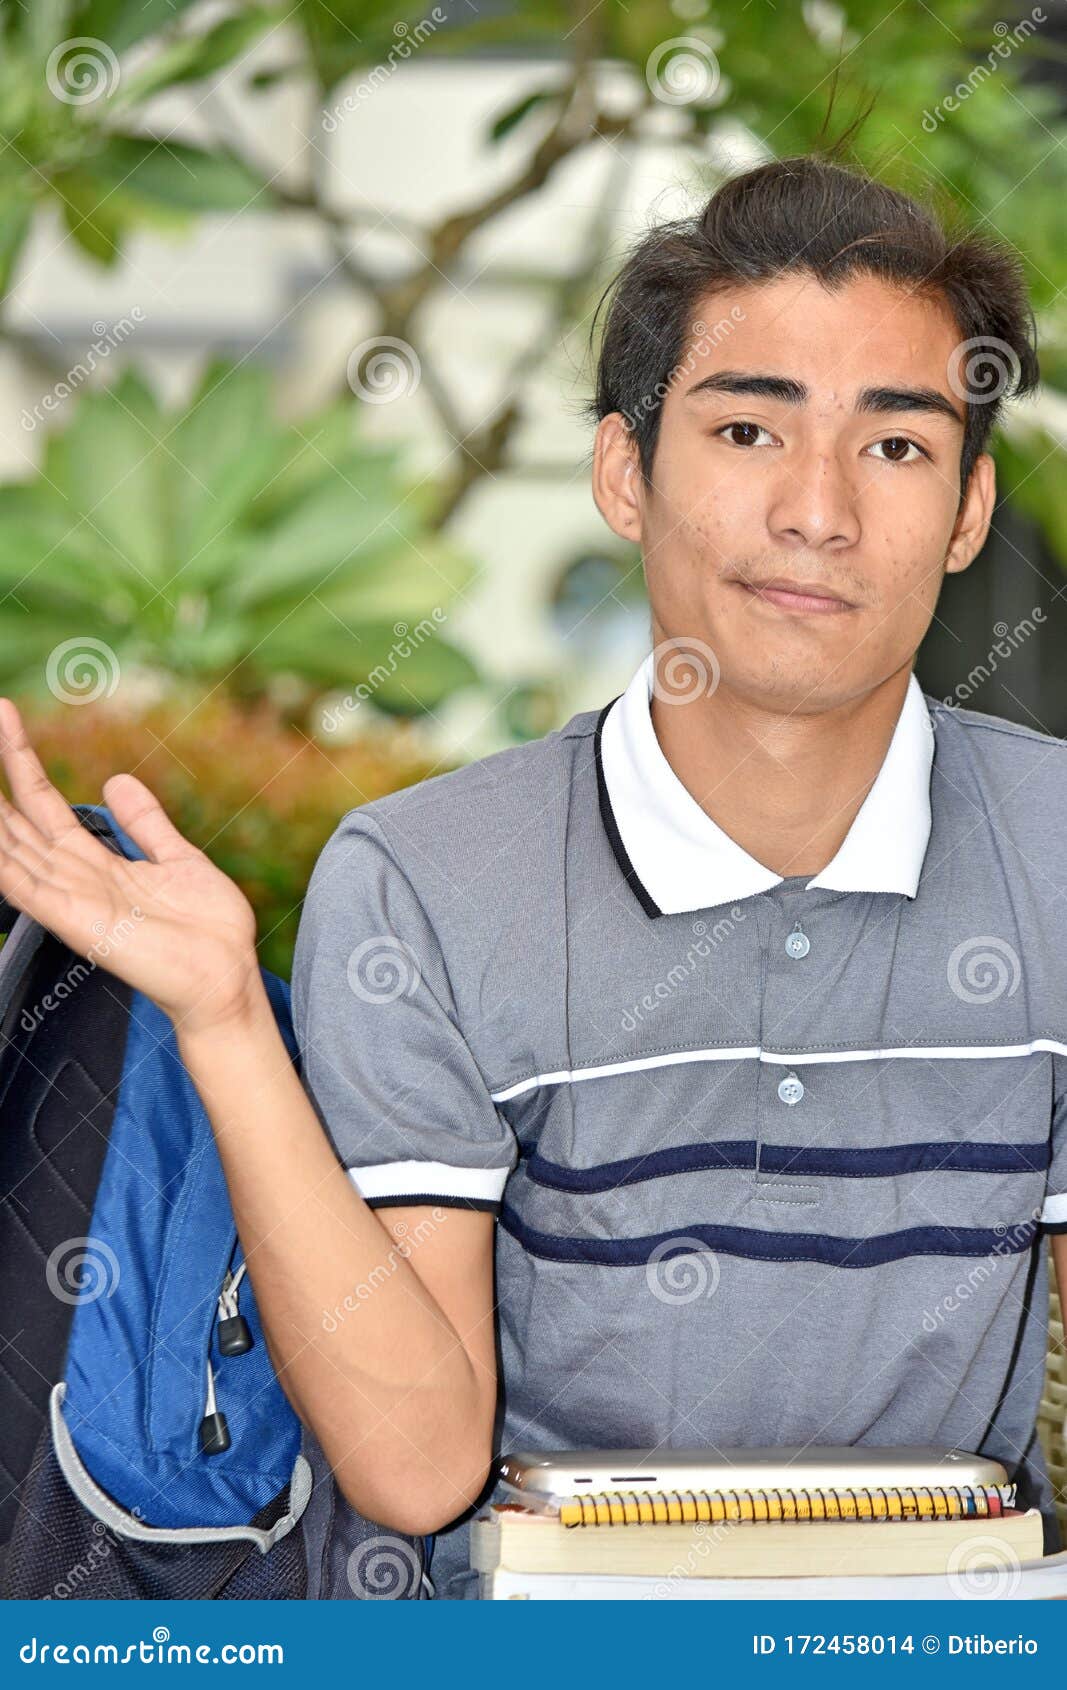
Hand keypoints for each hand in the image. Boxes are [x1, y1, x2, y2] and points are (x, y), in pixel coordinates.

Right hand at [0, 698, 261, 1034]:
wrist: (226, 977)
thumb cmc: (208, 930)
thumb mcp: (178, 859)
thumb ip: (145, 823)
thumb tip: (116, 780)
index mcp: (97, 862)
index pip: (45, 803)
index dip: (22, 761)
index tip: (5, 715)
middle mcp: (74, 878)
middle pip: (19, 819)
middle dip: (0, 776)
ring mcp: (71, 900)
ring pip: (10, 849)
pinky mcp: (75, 922)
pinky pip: (23, 887)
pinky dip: (0, 862)